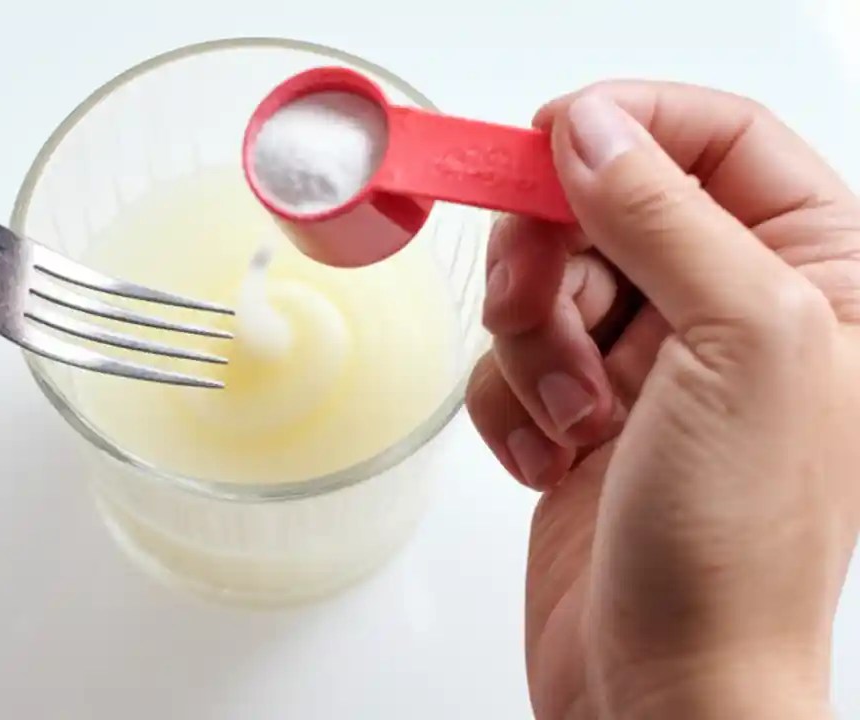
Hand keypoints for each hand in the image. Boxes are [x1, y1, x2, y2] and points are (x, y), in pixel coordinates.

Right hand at [468, 82, 858, 718]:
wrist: (663, 687)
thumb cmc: (737, 552)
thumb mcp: (739, 346)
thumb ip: (665, 215)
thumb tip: (592, 131)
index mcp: (820, 276)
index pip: (718, 137)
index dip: (627, 124)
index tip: (547, 140)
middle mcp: (733, 312)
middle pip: (609, 202)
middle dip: (554, 250)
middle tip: (537, 300)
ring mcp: (654, 364)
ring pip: (547, 276)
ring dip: (532, 340)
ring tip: (571, 410)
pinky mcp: (584, 410)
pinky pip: (512, 354)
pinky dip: (512, 399)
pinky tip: (553, 454)